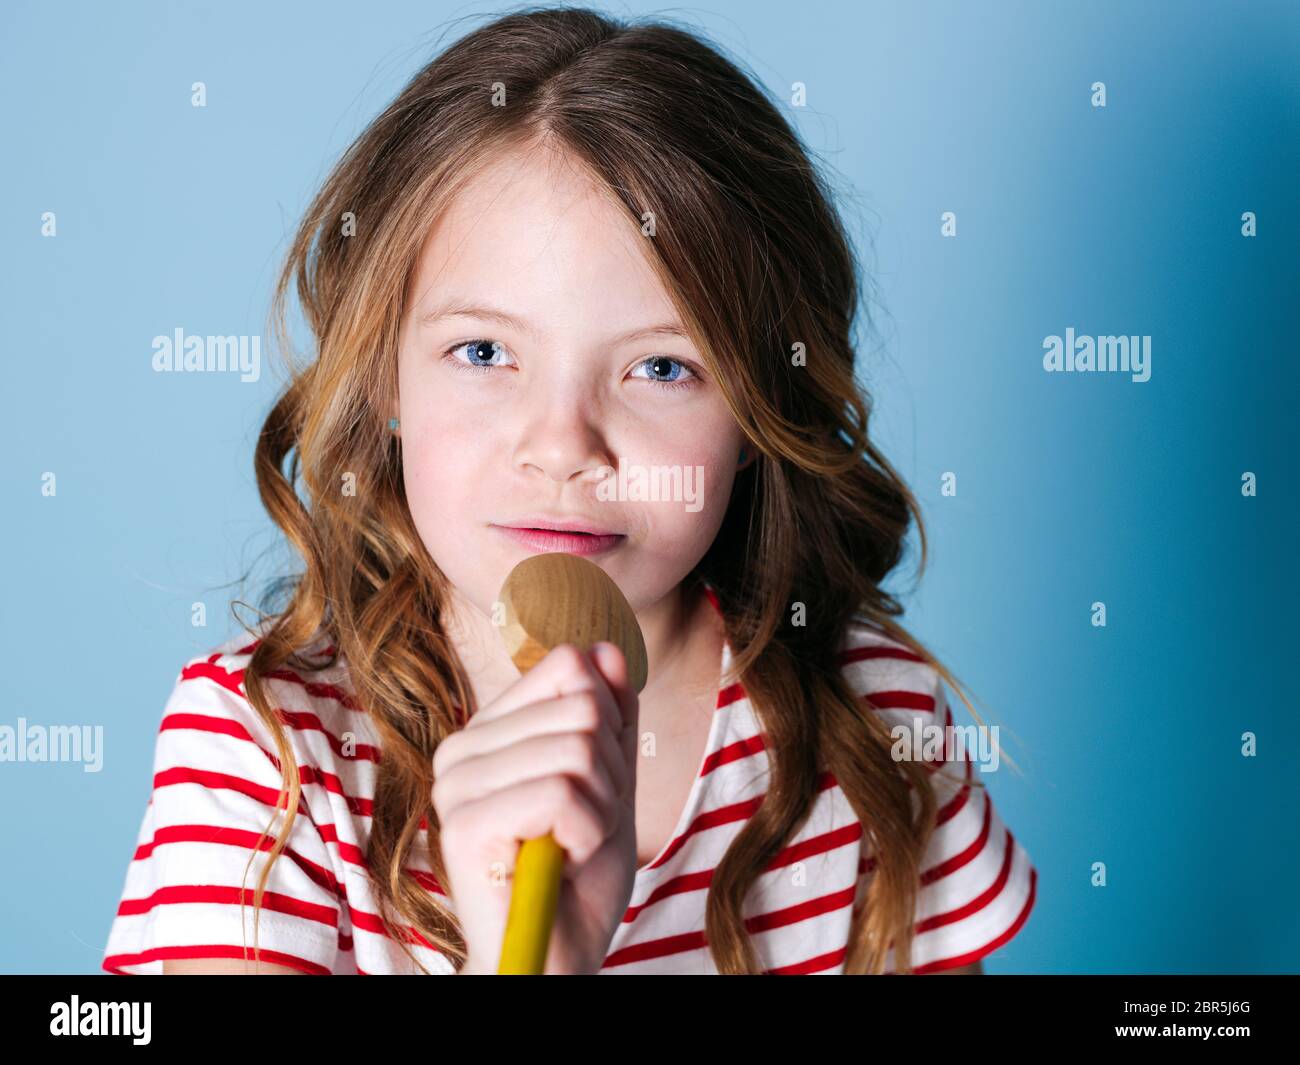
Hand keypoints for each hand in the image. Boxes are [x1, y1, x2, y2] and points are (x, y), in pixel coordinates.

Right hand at [432, 641, 639, 974]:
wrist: (554, 959)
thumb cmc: (576, 877)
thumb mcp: (610, 782)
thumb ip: (610, 716)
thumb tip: (605, 646)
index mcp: (489, 729)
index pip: (572, 666)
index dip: (609, 726)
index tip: (592, 784)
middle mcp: (462, 747)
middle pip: (584, 707)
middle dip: (611, 775)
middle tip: (584, 825)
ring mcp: (456, 784)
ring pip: (580, 749)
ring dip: (602, 808)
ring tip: (571, 845)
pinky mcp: (464, 822)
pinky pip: (565, 793)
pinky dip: (588, 833)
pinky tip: (561, 861)